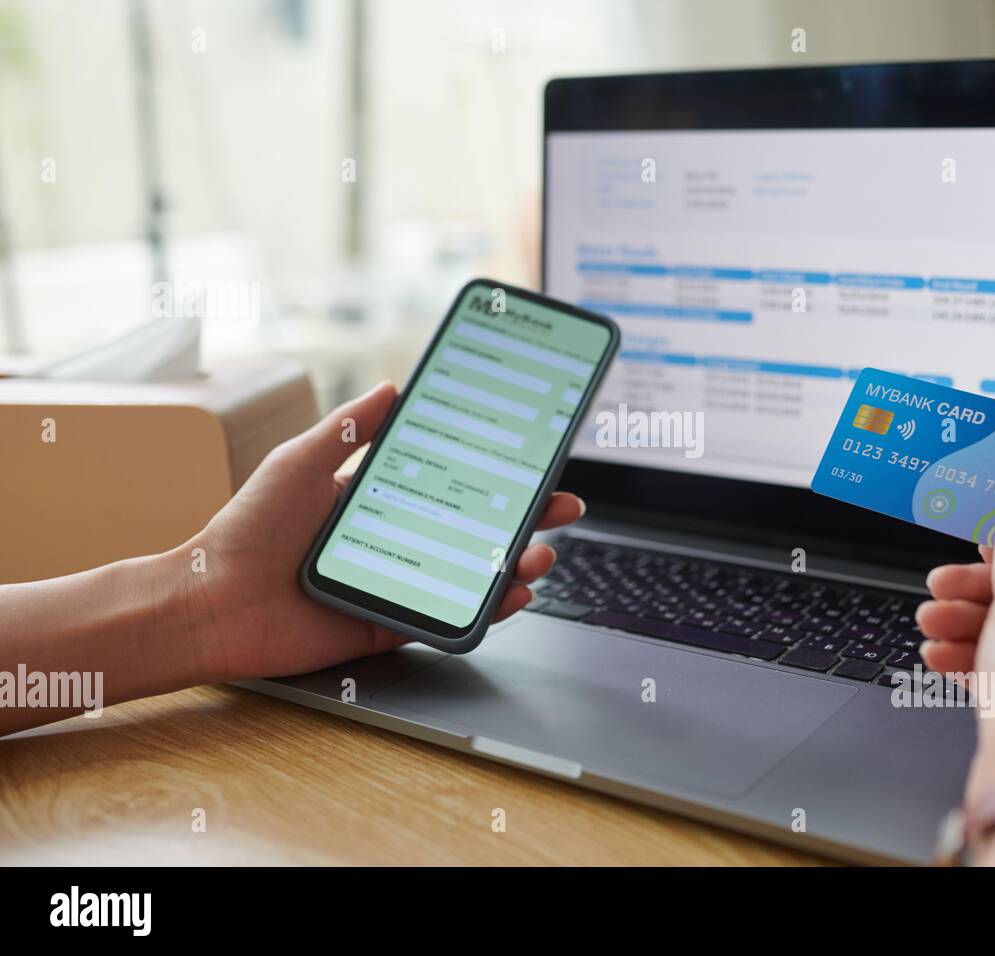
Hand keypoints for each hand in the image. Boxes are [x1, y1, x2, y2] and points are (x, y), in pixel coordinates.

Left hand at [181, 382, 583, 682]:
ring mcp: (399, 583)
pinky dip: (489, 610)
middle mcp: (397, 540)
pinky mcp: (391, 625)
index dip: (496, 470)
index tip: (533, 455)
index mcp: (378, 499)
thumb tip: (393, 386)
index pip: (452, 480)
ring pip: (475, 574)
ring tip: (541, 554)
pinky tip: (515, 595)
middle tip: (564, 505)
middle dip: (528, 516)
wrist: (209, 603)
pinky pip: (450, 618)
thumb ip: (349, 428)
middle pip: (478, 527)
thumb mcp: (300, 461)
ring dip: (518, 563)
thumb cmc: (246, 529)